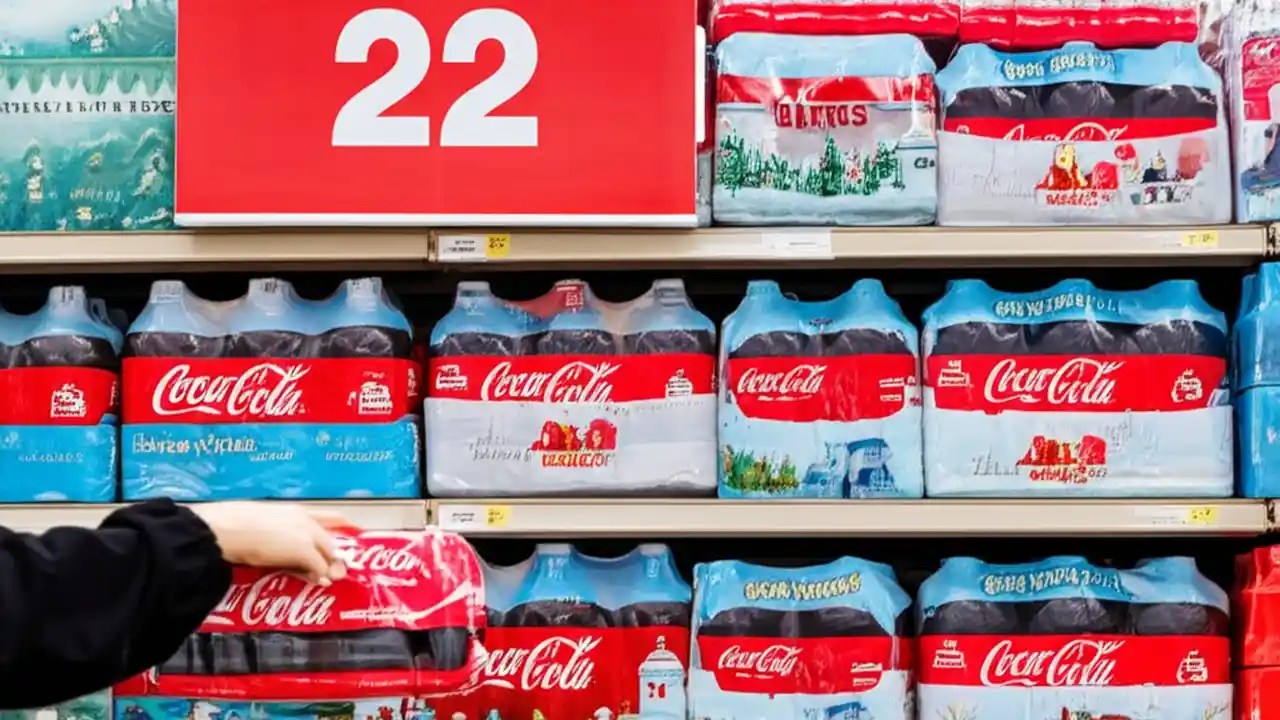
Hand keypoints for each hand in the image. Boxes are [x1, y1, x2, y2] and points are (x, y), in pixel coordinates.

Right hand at [192, 502, 350, 585]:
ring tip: (321, 579)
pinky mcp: (304, 550)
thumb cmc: (233, 525)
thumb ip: (277, 536)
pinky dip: (318, 577)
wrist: (227, 529)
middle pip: (329, 540)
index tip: (353, 529)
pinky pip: (319, 568)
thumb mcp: (260, 526)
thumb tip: (282, 551)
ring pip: (327, 554)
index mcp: (295, 511)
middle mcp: (305, 520)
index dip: (343, 524)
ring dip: (325, 569)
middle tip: (333, 569)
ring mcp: (307, 534)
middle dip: (332, 556)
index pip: (328, 515)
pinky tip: (316, 582)